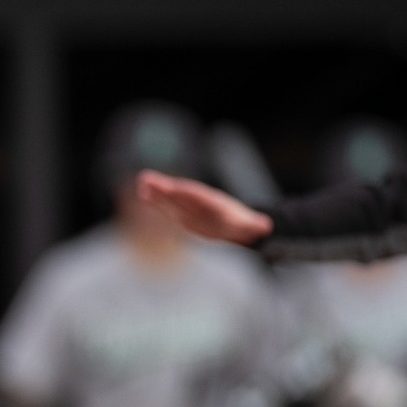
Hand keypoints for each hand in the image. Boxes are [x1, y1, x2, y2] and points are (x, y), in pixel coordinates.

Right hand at [136, 170, 272, 244]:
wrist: (241, 225)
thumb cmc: (246, 227)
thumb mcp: (252, 227)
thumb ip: (255, 226)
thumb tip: (266, 227)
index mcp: (215, 204)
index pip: (199, 196)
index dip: (186, 193)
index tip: (172, 187)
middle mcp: (201, 202)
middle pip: (181, 193)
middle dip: (166, 188)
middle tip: (147, 178)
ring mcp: (191, 208)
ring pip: (172, 199)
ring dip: (157, 193)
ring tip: (140, 185)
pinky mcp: (185, 215)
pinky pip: (169, 208)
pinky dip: (157, 203)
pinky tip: (143, 196)